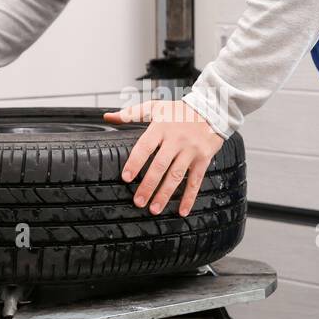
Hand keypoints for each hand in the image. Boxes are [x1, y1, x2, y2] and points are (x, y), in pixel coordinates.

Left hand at [102, 100, 224, 215]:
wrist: (211, 109)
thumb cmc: (179, 111)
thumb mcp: (155, 107)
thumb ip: (131, 113)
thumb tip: (107, 117)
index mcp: (161, 127)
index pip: (145, 147)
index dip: (135, 163)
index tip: (126, 178)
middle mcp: (176, 139)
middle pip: (160, 165)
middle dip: (148, 185)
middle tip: (138, 201)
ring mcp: (191, 150)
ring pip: (176, 176)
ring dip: (165, 194)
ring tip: (154, 209)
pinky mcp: (203, 158)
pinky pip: (196, 181)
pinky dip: (189, 197)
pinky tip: (182, 210)